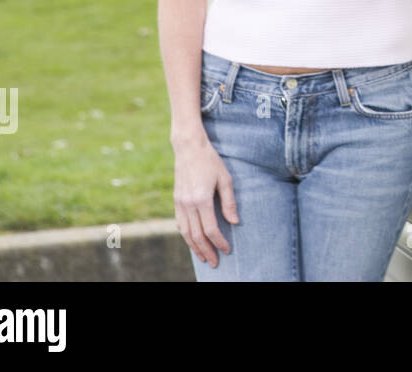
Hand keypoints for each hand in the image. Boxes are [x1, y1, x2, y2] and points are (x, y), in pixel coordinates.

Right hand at [172, 136, 238, 267]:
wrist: (188, 147)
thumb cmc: (211, 161)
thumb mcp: (225, 179)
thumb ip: (229, 202)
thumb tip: (235, 223)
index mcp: (202, 199)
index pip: (211, 229)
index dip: (220, 242)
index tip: (227, 250)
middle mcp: (188, 204)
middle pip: (197, 235)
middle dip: (207, 251)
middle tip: (215, 263)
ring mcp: (180, 203)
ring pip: (186, 232)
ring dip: (195, 247)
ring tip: (203, 257)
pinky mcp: (176, 200)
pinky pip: (180, 223)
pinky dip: (186, 235)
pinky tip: (192, 241)